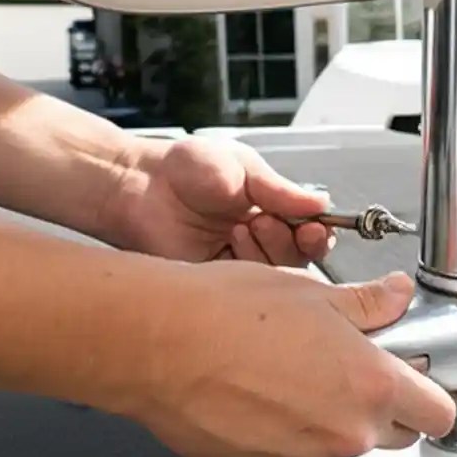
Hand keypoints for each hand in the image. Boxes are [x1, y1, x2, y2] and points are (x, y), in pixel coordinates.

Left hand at [98, 136, 334, 265]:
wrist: (137, 185)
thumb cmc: (183, 168)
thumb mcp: (242, 167)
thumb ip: (279, 190)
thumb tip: (320, 203)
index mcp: (270, 208)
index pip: (310, 229)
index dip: (318, 232)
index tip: (315, 226)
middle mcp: (259, 238)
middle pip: (299, 258)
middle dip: (293, 242)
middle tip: (269, 221)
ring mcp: (239, 261)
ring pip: (278, 275)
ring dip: (268, 250)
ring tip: (243, 225)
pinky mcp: (218, 281)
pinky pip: (249, 288)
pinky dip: (248, 266)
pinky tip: (231, 240)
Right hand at [130, 262, 455, 456]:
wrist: (157, 342)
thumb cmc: (226, 311)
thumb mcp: (311, 292)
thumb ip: (367, 305)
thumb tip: (396, 297)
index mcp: (371, 384)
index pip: (439, 414)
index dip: (430, 397)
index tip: (417, 387)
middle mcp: (347, 434)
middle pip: (395, 438)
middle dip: (378, 412)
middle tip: (341, 376)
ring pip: (340, 456)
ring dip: (327, 433)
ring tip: (286, 388)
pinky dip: (286, 456)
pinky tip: (261, 417)